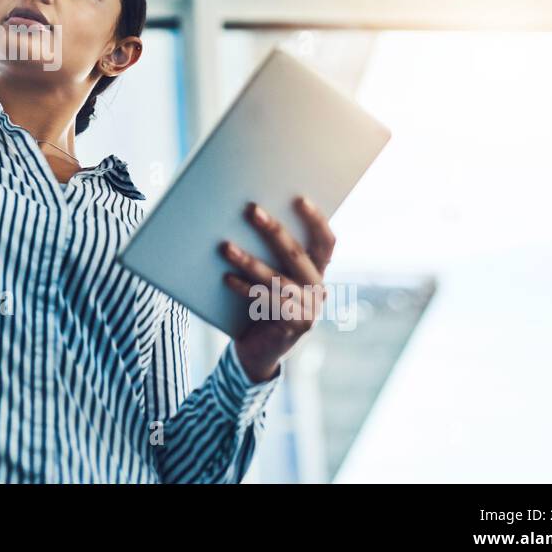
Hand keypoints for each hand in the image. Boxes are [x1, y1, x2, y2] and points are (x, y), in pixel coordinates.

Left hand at [218, 196, 335, 383]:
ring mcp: (308, 311)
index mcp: (317, 272)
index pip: (326, 241)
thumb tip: (248, 215)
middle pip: (298, 254)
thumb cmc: (260, 303)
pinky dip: (244, 289)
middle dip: (274, 230)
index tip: (299, 198)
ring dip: (249, 260)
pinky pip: (266, 302)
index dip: (316, 220)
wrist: (257, 353)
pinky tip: (227, 278)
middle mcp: (317, 290)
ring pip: (278, 279)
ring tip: (225, 246)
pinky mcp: (291, 328)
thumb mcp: (271, 276)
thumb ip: (271, 254)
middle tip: (251, 210)